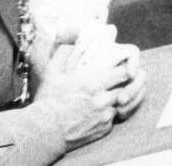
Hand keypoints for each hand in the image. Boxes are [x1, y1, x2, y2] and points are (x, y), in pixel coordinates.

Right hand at [35, 29, 140, 150]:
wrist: (45, 132)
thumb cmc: (48, 101)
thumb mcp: (53, 72)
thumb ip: (64, 52)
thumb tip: (72, 40)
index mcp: (92, 83)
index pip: (123, 72)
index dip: (125, 68)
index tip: (122, 66)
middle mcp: (102, 100)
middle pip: (127, 88)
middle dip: (126, 83)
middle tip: (122, 79)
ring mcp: (104, 116)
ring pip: (123, 103)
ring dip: (119, 98)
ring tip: (112, 94)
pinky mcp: (103, 130)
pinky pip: (114, 118)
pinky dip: (110, 113)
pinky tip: (100, 110)